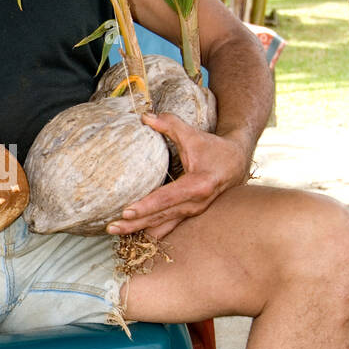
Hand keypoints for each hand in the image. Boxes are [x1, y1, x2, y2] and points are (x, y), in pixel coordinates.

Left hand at [107, 111, 250, 238]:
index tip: (126, 212)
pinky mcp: (190, 216)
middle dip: (135, 224)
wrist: (237, 163)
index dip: (146, 206)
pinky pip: (168, 227)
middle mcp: (195, 204)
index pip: (167, 199)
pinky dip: (150, 229)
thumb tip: (145, 116)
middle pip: (160, 218)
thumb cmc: (214, 149)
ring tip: (116, 232)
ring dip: (140, 230)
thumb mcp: (193, 135)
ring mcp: (193, 213)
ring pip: (163, 227)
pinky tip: (133, 231)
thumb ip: (170, 124)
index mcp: (198, 185)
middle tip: (111, 227)